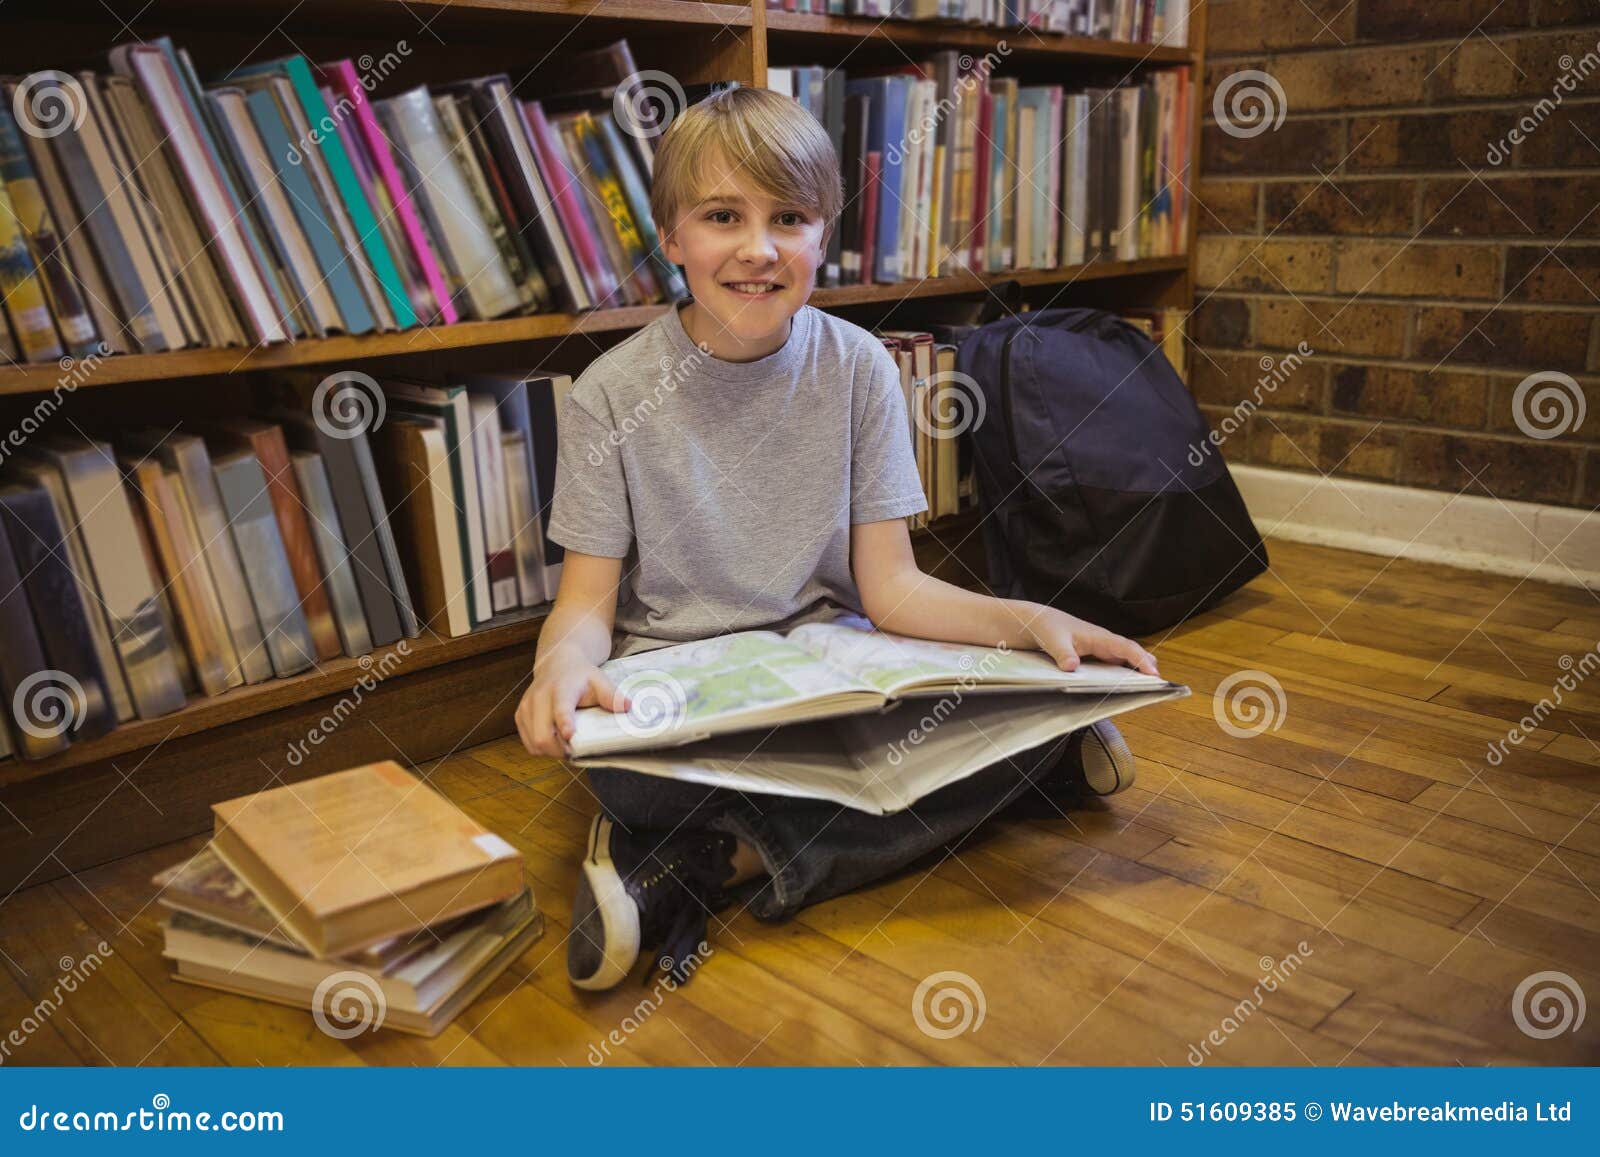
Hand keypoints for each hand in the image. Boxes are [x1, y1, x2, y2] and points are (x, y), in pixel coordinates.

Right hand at [515, 655, 629, 758]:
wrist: (557, 662)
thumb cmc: (581, 675)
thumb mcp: (599, 680)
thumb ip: (612, 695)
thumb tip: (628, 707)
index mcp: (561, 688)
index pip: (560, 709)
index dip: (564, 724)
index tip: (570, 736)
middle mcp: (539, 697)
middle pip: (542, 735)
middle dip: (560, 751)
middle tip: (576, 752)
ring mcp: (526, 707)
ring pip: (534, 743)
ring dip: (551, 752)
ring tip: (566, 746)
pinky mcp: (520, 715)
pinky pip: (528, 743)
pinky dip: (541, 748)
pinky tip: (554, 742)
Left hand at [1022, 604, 1159, 676]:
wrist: (1037, 622)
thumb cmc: (1048, 626)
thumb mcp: (1053, 640)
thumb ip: (1063, 653)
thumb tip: (1072, 667)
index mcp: (1099, 636)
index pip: (1126, 647)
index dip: (1141, 660)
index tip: (1153, 673)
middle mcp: (1104, 643)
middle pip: (1132, 654)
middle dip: (1146, 666)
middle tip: (1158, 685)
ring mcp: (1100, 651)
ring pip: (1124, 662)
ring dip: (1135, 673)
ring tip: (1148, 690)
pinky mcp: (1094, 658)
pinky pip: (1112, 668)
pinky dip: (1121, 676)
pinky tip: (1123, 689)